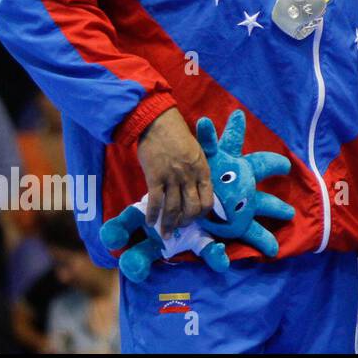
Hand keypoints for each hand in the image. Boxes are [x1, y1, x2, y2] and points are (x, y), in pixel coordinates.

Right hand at [136, 108, 211, 235]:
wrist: (160, 124)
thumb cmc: (178, 137)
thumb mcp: (197, 153)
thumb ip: (196, 172)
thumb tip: (193, 189)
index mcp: (203, 171)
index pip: (208, 200)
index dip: (202, 213)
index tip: (195, 218)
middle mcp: (190, 177)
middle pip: (191, 208)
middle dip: (186, 222)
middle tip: (179, 228)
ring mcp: (172, 178)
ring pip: (173, 209)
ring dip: (169, 224)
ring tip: (165, 234)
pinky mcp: (155, 177)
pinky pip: (155, 201)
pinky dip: (152, 215)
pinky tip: (149, 222)